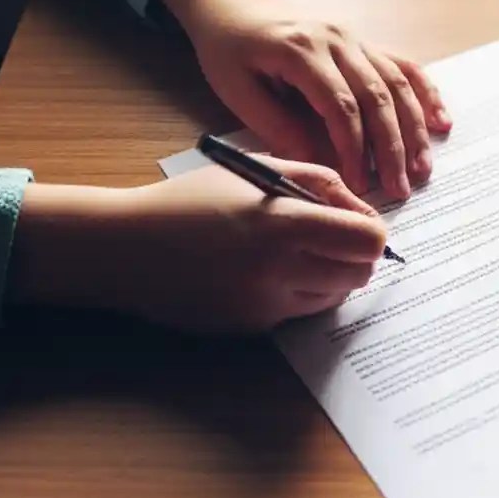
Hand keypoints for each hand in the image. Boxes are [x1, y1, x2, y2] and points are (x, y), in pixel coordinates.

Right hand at [9, 157, 386, 332]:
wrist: (126, 248)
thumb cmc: (191, 200)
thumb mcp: (255, 171)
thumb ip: (317, 180)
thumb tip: (361, 207)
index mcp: (284, 222)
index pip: (368, 241)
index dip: (372, 231)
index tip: (359, 223)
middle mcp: (281, 269)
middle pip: (360, 274)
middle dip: (355, 256)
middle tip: (334, 239)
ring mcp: (268, 304)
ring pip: (333, 297)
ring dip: (330, 276)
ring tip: (296, 252)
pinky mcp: (254, 326)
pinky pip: (299, 312)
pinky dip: (298, 293)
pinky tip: (266, 272)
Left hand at [159, 0, 451, 199]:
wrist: (234, 3)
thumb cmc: (228, 50)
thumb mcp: (236, 91)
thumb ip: (277, 126)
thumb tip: (320, 163)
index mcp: (301, 50)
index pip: (340, 105)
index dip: (354, 149)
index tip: (358, 183)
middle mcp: (336, 39)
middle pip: (377, 96)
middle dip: (392, 148)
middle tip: (400, 189)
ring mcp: (355, 38)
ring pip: (397, 84)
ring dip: (414, 129)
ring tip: (423, 169)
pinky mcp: (365, 42)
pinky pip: (404, 66)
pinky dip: (426, 94)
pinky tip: (441, 122)